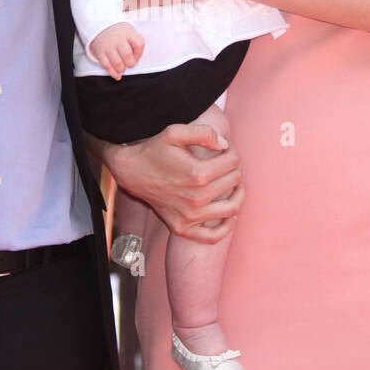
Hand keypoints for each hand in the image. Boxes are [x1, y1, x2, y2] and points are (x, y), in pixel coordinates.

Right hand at [91, 22, 144, 78]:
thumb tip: (136, 60)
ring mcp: (107, 45)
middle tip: (129, 63)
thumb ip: (135, 44)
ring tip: (122, 68)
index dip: (139, 54)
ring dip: (122, 69)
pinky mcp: (100, 53)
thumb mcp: (129, 33)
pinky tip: (117, 75)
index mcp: (128, 32)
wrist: (100, 30)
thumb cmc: (119, 35)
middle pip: (127, 55)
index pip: (139, 44)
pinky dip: (113, 73)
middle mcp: (117, 38)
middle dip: (130, 63)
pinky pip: (107, 66)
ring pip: (117, 63)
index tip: (136, 57)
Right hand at [105, 121, 243, 242]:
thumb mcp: (175, 132)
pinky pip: (213, 237)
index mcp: (197, 173)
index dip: (232, 151)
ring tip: (233, 185)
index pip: (233, 162)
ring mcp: (190, 216)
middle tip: (225, 163)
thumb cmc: (155, 151)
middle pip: (234, 182)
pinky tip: (226, 214)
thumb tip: (224, 145)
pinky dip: (225, 227)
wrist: (132, 172)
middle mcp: (196, 198)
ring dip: (238, 194)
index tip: (224, 148)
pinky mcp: (182, 228)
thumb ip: (203, 132)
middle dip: (234, 168)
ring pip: (232, 208)